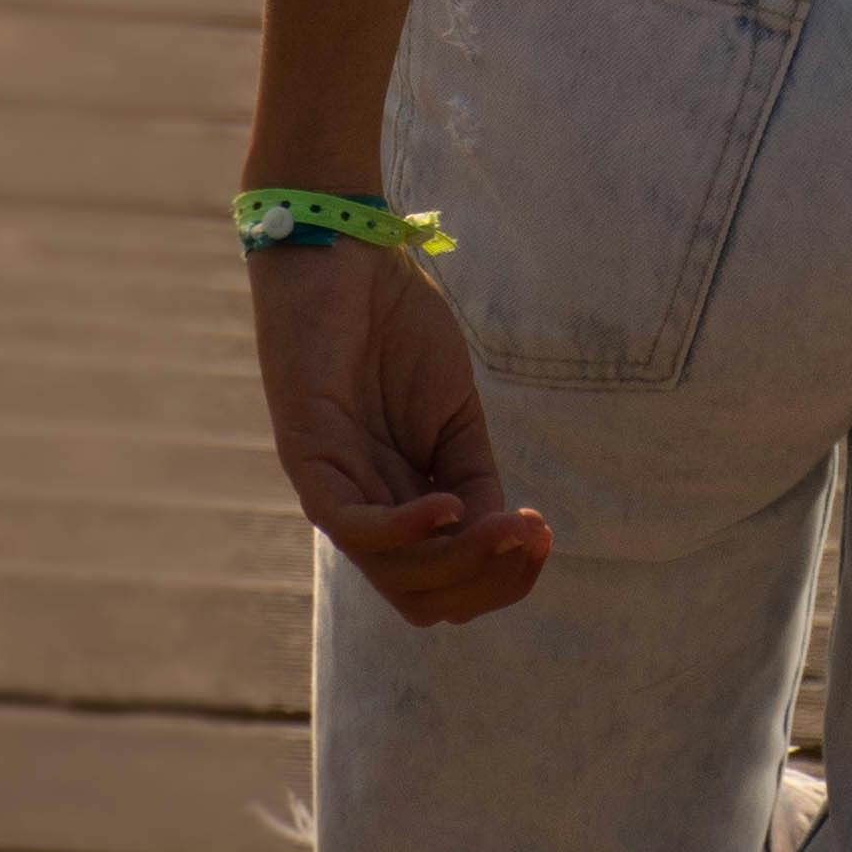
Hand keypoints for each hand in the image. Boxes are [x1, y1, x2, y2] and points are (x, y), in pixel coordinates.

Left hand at [247, 243, 552, 629]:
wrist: (348, 256)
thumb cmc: (397, 327)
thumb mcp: (455, 412)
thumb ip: (473, 477)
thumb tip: (504, 541)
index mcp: (399, 503)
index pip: (443, 582)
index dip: (499, 576)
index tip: (543, 535)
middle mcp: (364, 510)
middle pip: (421, 596)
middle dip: (486, 582)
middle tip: (532, 537)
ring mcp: (333, 489)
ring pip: (393, 573)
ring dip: (461, 561)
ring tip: (509, 527)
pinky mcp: (308, 459)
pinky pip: (354, 526)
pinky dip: (408, 530)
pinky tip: (449, 505)